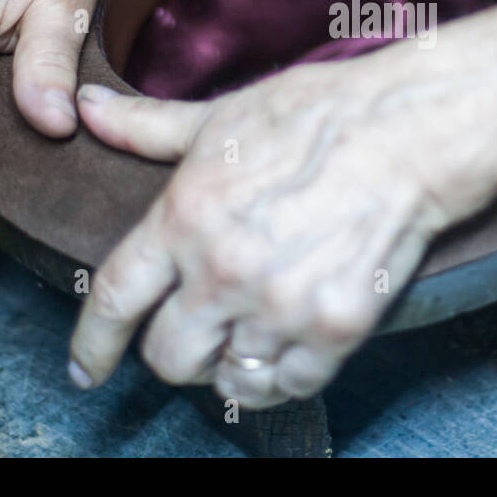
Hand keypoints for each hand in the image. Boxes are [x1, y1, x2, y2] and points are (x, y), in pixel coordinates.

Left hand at [67, 54, 495, 408]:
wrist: (410, 131)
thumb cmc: (319, 113)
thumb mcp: (224, 114)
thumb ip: (149, 127)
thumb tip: (87, 110)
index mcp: (185, 217)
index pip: (115, 300)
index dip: (93, 344)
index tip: (86, 369)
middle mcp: (223, 271)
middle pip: (169, 357)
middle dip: (175, 352)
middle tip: (197, 334)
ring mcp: (281, 305)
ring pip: (230, 380)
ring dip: (233, 365)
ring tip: (249, 337)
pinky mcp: (336, 328)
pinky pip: (291, 386)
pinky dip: (285, 376)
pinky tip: (289, 347)